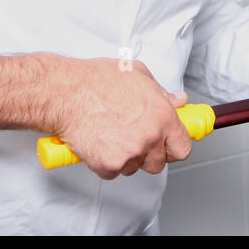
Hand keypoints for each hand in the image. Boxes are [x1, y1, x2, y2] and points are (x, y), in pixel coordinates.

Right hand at [49, 57, 193, 179]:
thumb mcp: (138, 75)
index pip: (182, 147)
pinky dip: (104, 163)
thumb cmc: (96, 80)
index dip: (173, 147)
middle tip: (131, 139)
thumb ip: (162, 93)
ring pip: (134, 168)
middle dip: (147, 155)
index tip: (167, 146)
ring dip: (124, 158)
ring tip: (110, 135)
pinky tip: (98, 144)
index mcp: (162, 115)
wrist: (65, 93)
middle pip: (158, 163)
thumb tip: (178, 101)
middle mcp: (150, 136)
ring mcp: (131, 152)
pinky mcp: (109, 164)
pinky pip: (112, 172)